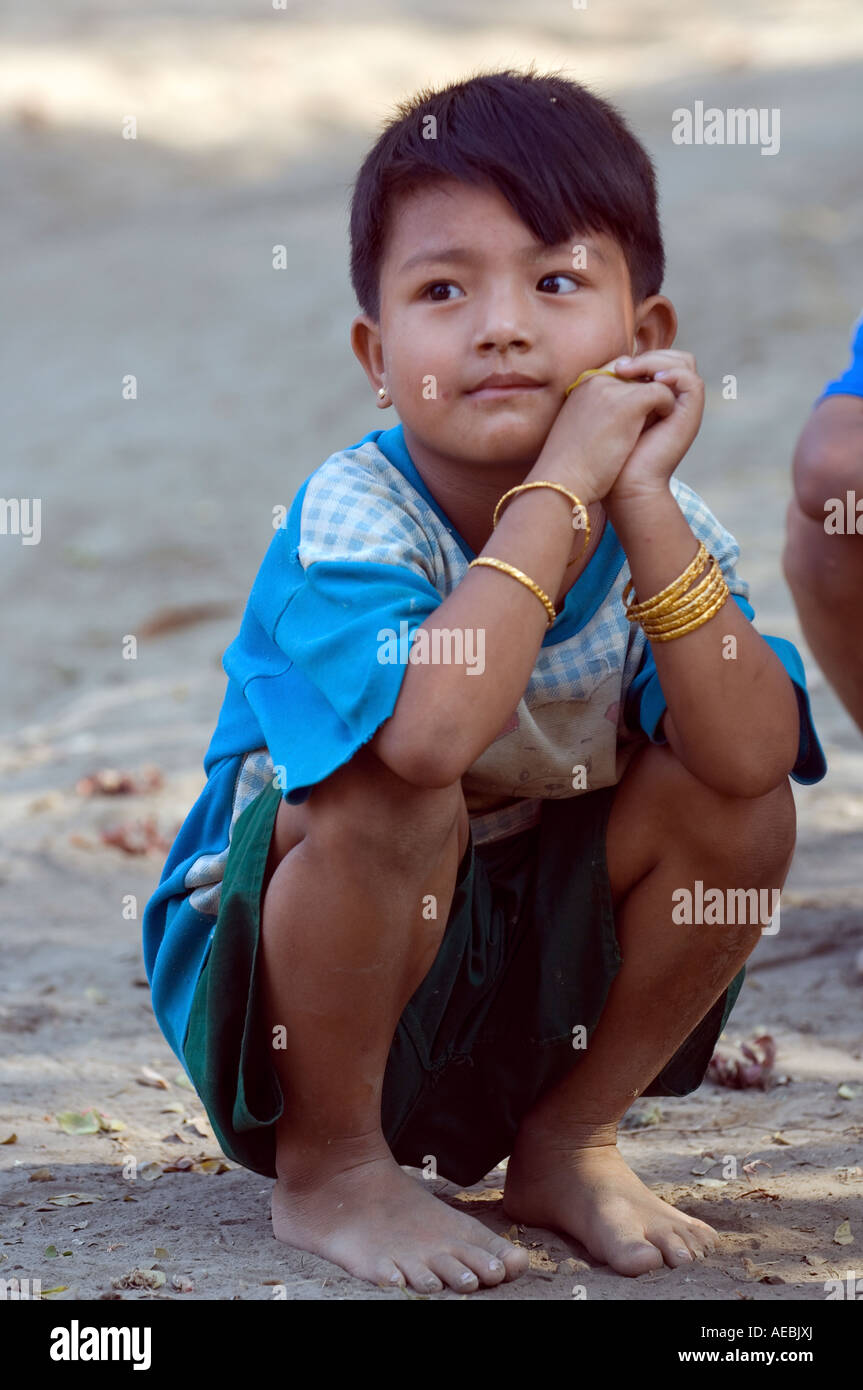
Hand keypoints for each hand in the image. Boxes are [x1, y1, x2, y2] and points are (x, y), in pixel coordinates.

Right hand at [531, 357, 675, 504]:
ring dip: (659, 401)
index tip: (639, 411)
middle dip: (649, 392)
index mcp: (582, 386)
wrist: (560, 482)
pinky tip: (661, 426)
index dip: (633, 388)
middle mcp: (596, 380)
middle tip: (655, 416)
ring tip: (657, 423)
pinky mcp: (629, 403)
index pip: (618, 370)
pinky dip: (667, 408)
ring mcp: (612, 390)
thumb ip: (594, 415)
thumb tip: (614, 419)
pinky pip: (662, 392)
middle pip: (637, 372)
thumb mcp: (577, 431)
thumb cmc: (567, 469)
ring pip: (652, 381)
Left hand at [604, 350, 703, 505]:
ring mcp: (683, 407)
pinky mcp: (690, 415)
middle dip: (648, 355)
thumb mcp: (610, 412)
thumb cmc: (608, 455)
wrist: (624, 485)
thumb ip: (617, 386)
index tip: (614, 367)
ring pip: (683, 363)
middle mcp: (673, 400)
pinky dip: (673, 374)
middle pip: (673, 357)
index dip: (639, 357)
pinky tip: (652, 382)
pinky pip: (691, 381)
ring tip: (631, 371)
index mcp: (656, 399)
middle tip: (622, 368)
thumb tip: (616, 361)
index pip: (657, 359)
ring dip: (657, 361)